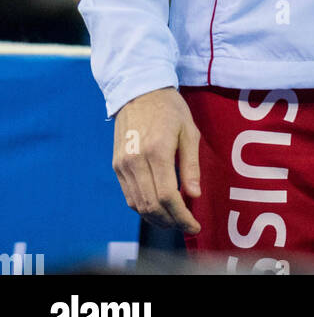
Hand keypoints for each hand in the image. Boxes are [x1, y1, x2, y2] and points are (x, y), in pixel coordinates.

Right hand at [112, 87, 201, 232]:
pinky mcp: (116, 165)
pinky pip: (129, 196)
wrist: (138, 89)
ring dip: (156, 219)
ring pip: (138, 205)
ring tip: (174, 220)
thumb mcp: (188, 130)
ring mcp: (122, 165)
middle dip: (171, 222)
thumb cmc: (169, 108)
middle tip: (187, 225)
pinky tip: (158, 208)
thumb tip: (194, 196)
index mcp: (156, 151)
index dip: (181, 217)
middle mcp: (135, 161)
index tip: (194, 226)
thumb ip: (190, 165)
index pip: (167, 197)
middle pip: (151, 206)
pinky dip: (143, 208)